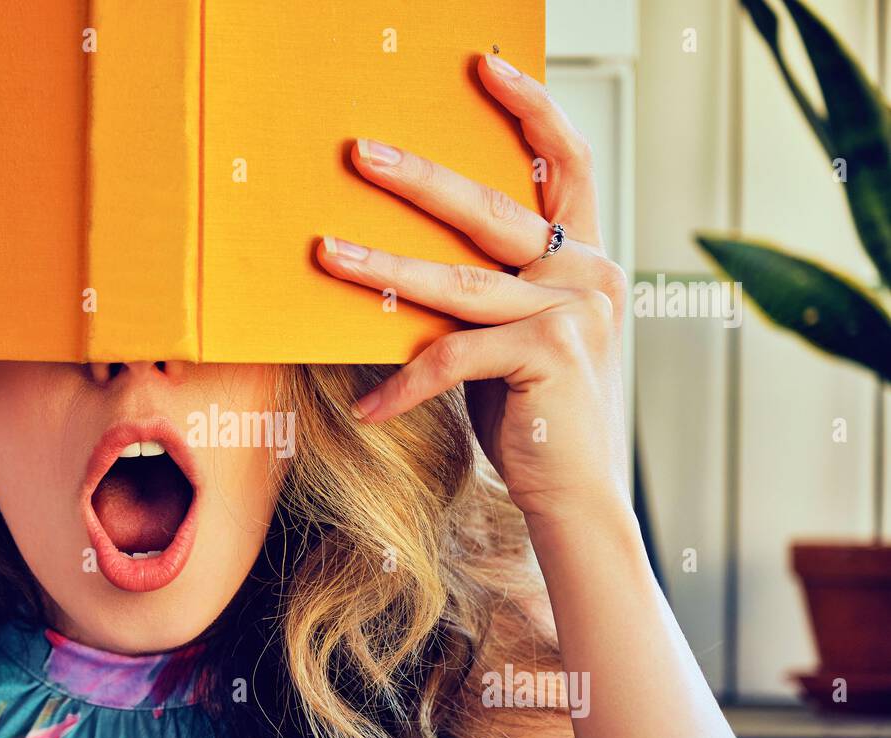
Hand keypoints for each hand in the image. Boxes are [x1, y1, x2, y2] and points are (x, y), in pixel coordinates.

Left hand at [317, 54, 629, 526]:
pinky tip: (367, 409)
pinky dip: (402, 386)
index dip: (532, 108)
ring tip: (325, 252)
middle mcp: (589, 275)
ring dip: (381, 268)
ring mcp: (574, 311)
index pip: (569, 164)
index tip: (485, 64)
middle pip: (492, 208)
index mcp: (586, 260)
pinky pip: (450, 357)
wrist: (575, 495)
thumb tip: (403, 256)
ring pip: (455, 282)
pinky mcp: (550, 353)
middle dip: (419, 178)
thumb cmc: (532, 416)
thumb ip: (487, 293)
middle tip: (360, 151)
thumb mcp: (511, 340)